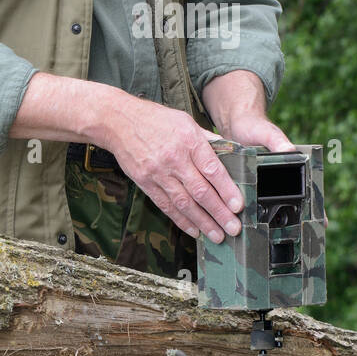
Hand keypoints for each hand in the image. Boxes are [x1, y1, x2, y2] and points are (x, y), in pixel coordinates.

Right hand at [98, 97, 244, 242]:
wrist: (119, 122)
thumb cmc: (156, 119)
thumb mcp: (186, 121)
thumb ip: (208, 140)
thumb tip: (230, 152)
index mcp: (189, 141)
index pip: (212, 169)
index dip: (227, 190)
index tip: (238, 205)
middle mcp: (174, 158)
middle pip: (200, 191)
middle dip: (219, 213)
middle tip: (233, 228)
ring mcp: (158, 173)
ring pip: (184, 203)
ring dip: (203, 222)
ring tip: (217, 236)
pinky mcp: (145, 182)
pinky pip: (166, 205)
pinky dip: (181, 220)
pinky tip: (194, 230)